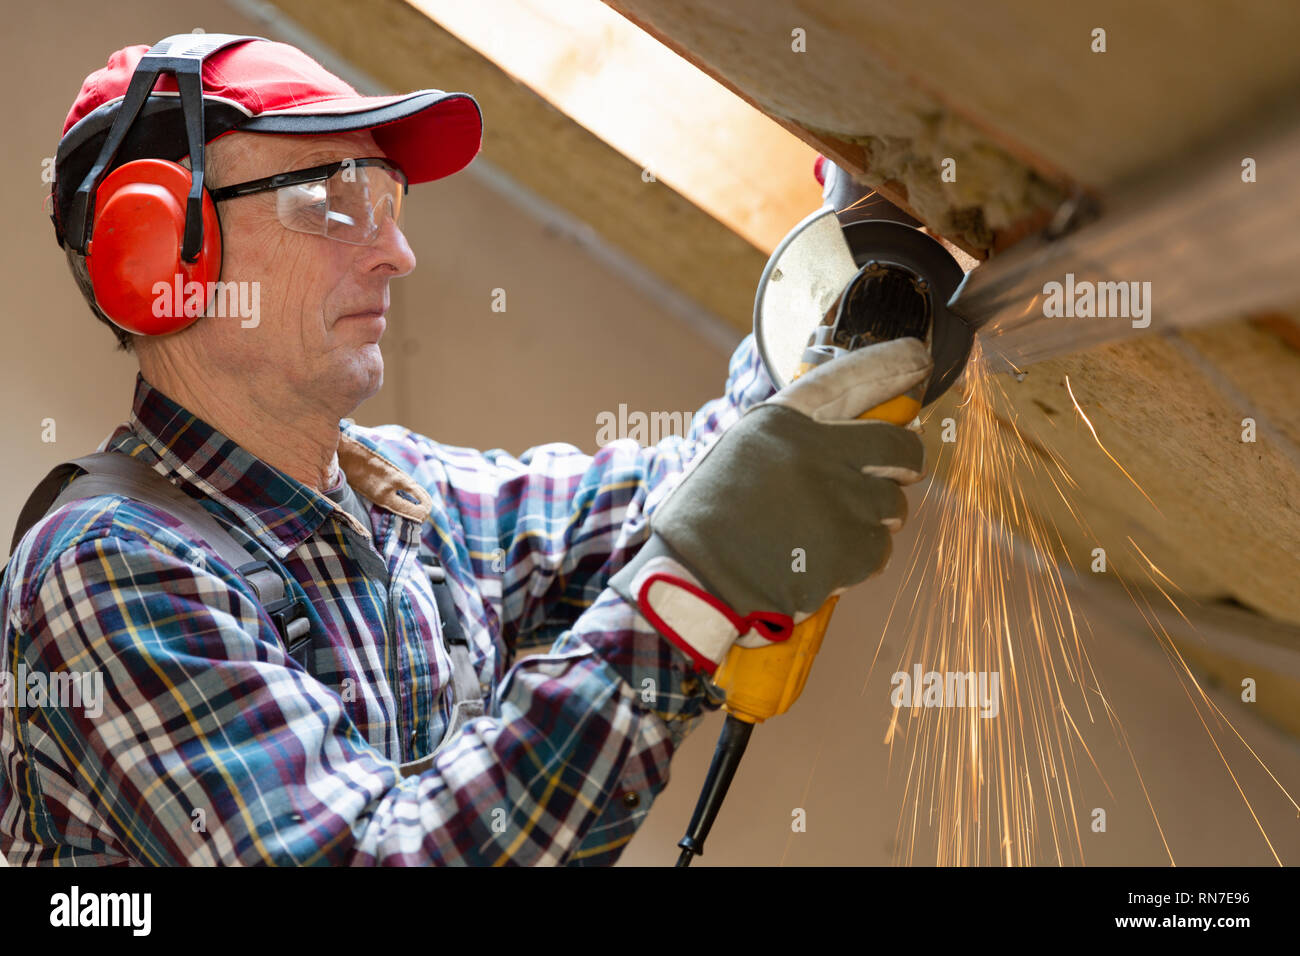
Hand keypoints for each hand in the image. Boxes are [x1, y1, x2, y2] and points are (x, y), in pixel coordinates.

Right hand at [609, 337, 931, 674]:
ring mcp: (838, 499)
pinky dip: (861, 560)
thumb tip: (857, 434)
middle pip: (898, 445)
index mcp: (782, 423)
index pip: (849, 379)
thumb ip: (791, 440)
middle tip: (899, 472)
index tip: (919, 359)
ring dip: (874, 518)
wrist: (694, 581)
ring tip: (830, 532)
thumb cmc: (707, 523)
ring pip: (893, 504)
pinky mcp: (849, 547)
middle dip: (907, 460)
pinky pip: (879, 549)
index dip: (890, 366)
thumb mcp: (739, 456)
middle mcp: (816, 452)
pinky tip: (825, 563)